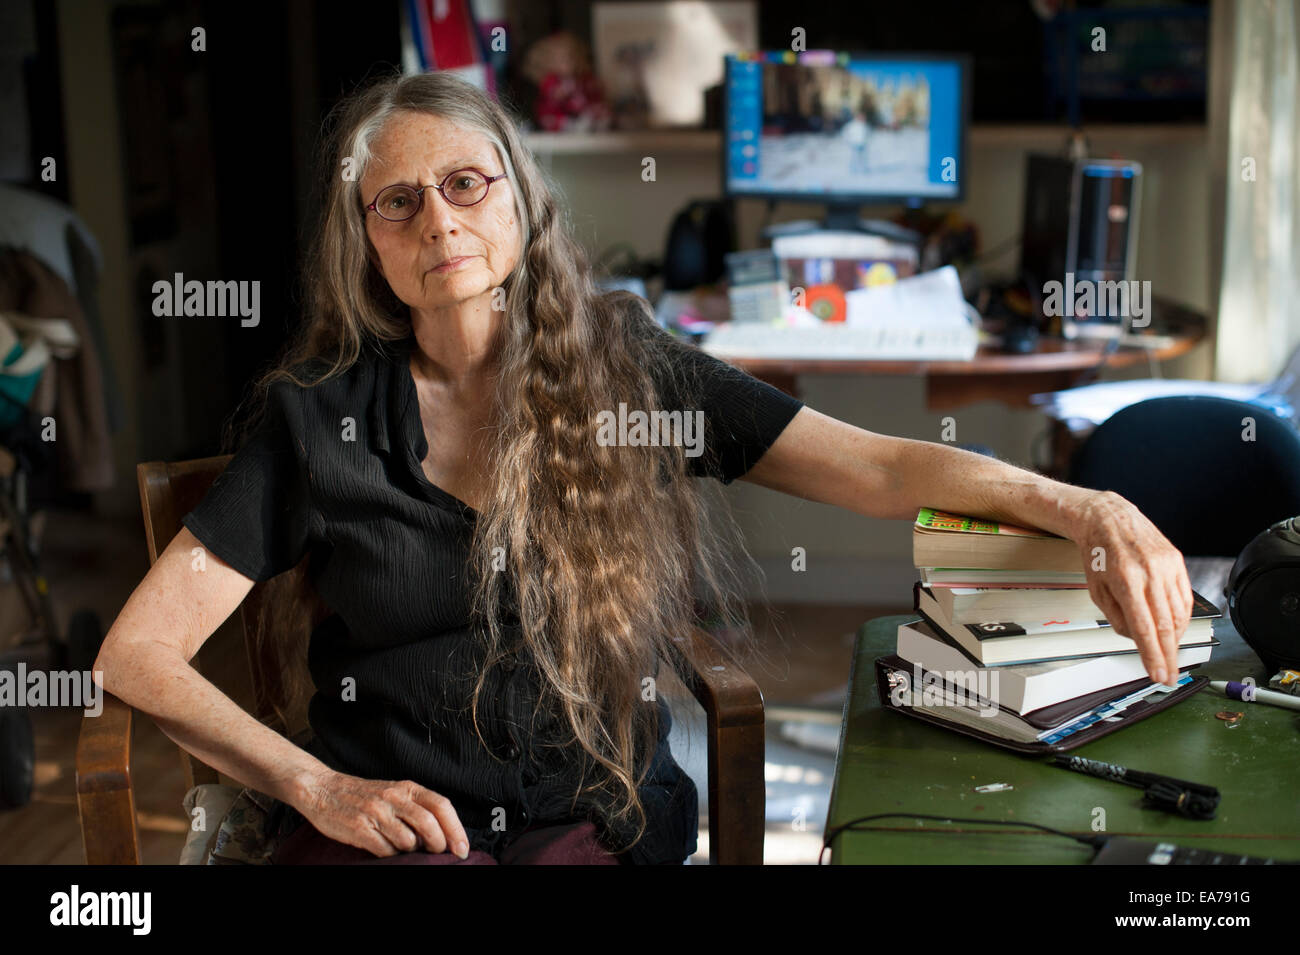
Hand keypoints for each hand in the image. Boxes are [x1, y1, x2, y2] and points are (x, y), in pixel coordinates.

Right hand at [297, 769, 469, 858]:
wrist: (323, 789)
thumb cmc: (363, 795)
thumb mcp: (394, 792)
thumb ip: (417, 808)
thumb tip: (444, 835)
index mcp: (407, 788)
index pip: (442, 806)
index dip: (456, 829)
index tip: (462, 849)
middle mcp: (394, 797)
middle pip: (429, 824)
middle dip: (438, 845)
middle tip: (436, 853)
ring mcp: (376, 812)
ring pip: (408, 841)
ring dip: (410, 851)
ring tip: (400, 846)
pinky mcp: (360, 828)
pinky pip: (385, 850)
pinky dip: (389, 855)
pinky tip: (383, 847)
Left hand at [1071, 490, 1193, 684]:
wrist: (1109, 518)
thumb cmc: (1098, 554)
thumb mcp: (1095, 589)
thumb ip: (1116, 617)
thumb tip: (1137, 640)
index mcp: (1125, 580)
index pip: (1144, 628)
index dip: (1153, 656)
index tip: (1158, 675)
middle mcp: (1150, 573)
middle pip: (1166, 626)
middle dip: (1169, 656)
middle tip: (1170, 676)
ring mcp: (1167, 566)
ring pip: (1179, 614)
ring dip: (1175, 639)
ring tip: (1168, 653)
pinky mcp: (1177, 561)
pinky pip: (1184, 599)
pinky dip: (1180, 619)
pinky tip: (1173, 629)